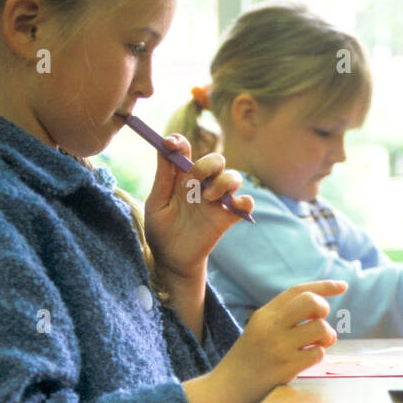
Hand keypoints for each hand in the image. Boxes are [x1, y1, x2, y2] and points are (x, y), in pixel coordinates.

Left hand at [143, 134, 254, 280]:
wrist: (172, 260)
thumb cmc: (161, 230)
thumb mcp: (156, 203)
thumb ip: (163, 177)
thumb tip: (163, 148)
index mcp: (181, 178)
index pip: (184, 150)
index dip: (178, 142)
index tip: (170, 144)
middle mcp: (201, 185)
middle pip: (215, 160)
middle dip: (208, 164)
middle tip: (195, 181)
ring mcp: (216, 200)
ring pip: (233, 177)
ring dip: (224, 181)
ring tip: (210, 197)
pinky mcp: (227, 217)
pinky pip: (245, 203)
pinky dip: (244, 201)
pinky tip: (232, 206)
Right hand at [183, 280, 347, 402]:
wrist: (225, 391)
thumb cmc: (246, 363)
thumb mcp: (258, 332)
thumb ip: (284, 321)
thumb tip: (323, 321)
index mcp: (264, 315)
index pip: (298, 290)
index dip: (324, 287)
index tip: (343, 286)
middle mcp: (271, 326)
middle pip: (311, 301)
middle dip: (324, 310)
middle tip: (320, 322)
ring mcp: (279, 346)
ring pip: (320, 327)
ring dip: (326, 337)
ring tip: (317, 345)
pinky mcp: (286, 367)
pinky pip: (318, 353)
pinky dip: (318, 356)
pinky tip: (305, 361)